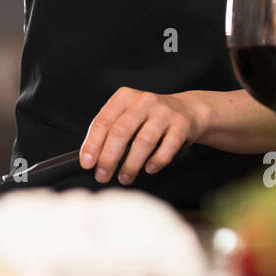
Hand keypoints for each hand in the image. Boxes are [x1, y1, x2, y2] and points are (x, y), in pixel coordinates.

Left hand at [78, 88, 208, 185]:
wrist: (188, 110)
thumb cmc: (150, 117)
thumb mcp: (128, 115)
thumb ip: (111, 130)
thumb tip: (91, 158)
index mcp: (125, 97)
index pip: (103, 121)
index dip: (93, 144)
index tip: (87, 163)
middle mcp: (144, 101)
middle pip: (121, 131)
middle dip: (109, 157)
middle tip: (102, 175)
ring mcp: (164, 112)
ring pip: (143, 141)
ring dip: (131, 164)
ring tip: (124, 178)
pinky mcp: (181, 124)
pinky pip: (167, 147)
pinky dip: (156, 161)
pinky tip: (149, 169)